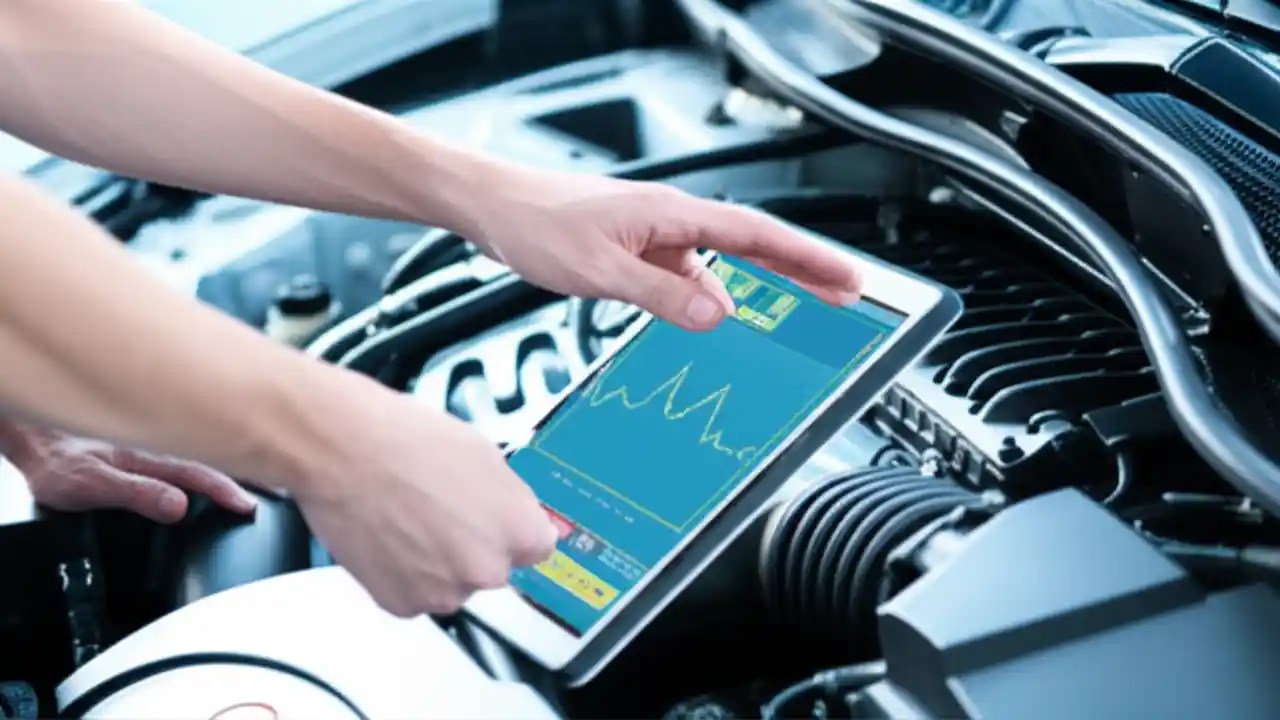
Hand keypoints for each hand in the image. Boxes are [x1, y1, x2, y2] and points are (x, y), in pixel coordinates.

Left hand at [0, 423, 256, 522]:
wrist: (32, 435)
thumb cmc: (54, 460)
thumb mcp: (90, 483)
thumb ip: (136, 494)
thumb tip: (178, 506)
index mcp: (154, 456)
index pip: (206, 474)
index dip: (232, 491)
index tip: (253, 507)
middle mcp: (162, 445)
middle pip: (218, 455)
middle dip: (252, 467)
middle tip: (283, 482)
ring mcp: (159, 442)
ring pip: (208, 447)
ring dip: (235, 458)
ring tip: (265, 471)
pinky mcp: (152, 440)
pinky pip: (194, 445)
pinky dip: (216, 451)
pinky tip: (224, 458)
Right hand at [293, 390, 555, 616]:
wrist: (343, 451)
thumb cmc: (408, 441)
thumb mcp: (485, 454)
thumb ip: (510, 498)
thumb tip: (521, 516)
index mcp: (518, 531)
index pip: (539, 547)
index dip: (512, 529)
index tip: (496, 519)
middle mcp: (487, 570)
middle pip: (493, 568)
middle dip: (474, 546)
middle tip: (441, 511)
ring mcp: (443, 592)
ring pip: (452, 583)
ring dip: (438, 563)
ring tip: (408, 519)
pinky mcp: (401, 604)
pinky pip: (415, 594)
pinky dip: (404, 574)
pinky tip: (390, 537)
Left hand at [463, 166, 862, 330]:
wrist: (492, 207)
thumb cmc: (536, 223)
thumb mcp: (600, 271)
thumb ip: (661, 296)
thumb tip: (719, 314)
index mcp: (672, 215)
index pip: (757, 237)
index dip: (807, 259)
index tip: (846, 279)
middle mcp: (671, 222)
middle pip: (753, 247)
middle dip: (802, 271)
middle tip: (845, 296)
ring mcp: (656, 237)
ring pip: (720, 265)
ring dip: (757, 289)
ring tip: (796, 314)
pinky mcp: (637, 252)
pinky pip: (686, 277)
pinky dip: (709, 297)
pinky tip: (713, 317)